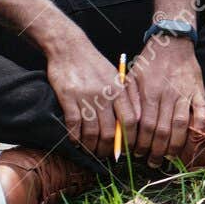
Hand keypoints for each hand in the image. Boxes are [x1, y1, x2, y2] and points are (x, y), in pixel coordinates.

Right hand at [45, 36, 137, 158]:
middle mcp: (105, 95)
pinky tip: (76, 142)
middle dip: (109, 149)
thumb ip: (127, 97)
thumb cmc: (95, 65)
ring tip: (92, 151)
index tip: (127, 150)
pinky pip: (74, 125)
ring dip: (92, 147)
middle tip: (107, 155)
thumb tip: (136, 121)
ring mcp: (86, 97)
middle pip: (111, 132)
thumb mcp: (116, 77)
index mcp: (119, 90)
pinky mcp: (68, 98)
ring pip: (92, 132)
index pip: (130, 122)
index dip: (129, 140)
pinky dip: (75, 138)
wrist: (70, 48)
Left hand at [129, 36, 204, 165]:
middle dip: (156, 150)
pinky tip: (194, 138)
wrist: (172, 43)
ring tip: (169, 156)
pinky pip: (201, 112)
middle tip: (152, 162)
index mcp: (149, 93)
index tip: (137, 154)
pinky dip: (199, 127)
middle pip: (162, 130)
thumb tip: (126, 126)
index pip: (144, 126)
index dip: (141, 144)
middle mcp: (167, 95)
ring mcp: (184, 94)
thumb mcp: (131, 78)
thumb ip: (128, 101)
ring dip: (175, 145)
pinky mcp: (198, 91)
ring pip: (181, 125)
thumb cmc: (149, 63)